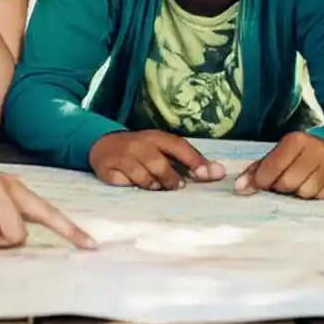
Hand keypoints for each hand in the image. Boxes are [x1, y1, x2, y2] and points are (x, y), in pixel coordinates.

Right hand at [88, 130, 225, 190]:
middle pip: (159, 164)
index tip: (209, 175)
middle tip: (177, 187)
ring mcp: (122, 156)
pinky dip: (130, 185)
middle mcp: (139, 143)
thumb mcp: (164, 149)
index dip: (194, 161)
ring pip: (142, 175)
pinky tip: (133, 184)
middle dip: (171, 179)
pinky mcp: (107, 168)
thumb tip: (219, 172)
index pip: (179, 146)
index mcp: (157, 137)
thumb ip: (190, 160)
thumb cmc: (142, 150)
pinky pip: (122, 182)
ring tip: (156, 186)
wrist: (103, 144)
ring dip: (152, 185)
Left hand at [233, 131, 323, 198]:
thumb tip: (240, 188)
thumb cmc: (297, 155)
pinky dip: (313, 195)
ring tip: (298, 183)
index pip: (273, 167)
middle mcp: (316, 150)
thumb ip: (255, 171)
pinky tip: (313, 185)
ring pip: (304, 193)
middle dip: (280, 187)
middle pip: (287, 183)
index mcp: (296, 140)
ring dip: (297, 193)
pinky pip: (320, 198)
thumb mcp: (276, 155)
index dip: (262, 181)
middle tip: (282, 183)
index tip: (259, 185)